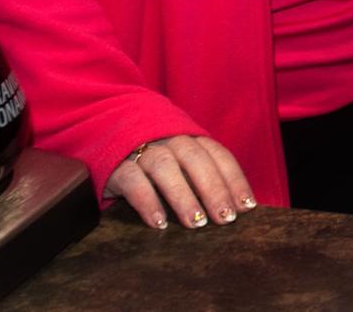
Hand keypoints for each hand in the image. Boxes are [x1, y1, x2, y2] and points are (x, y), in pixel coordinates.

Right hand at [104, 134, 255, 229]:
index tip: (247, 207)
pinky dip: (147, 201)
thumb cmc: (154, 157)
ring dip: (184, 196)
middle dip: (214, 189)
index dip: (235, 180)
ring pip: (166, 168)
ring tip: (196, 223)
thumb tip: (234, 207)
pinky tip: (158, 222)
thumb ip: (202, 174)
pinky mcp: (118, 165)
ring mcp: (143, 150)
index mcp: (191, 139)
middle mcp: (170, 140)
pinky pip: (133, 181)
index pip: (219, 156)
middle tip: (225, 218)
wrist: (105, 130)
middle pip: (197, 161)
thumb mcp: (180, 159)